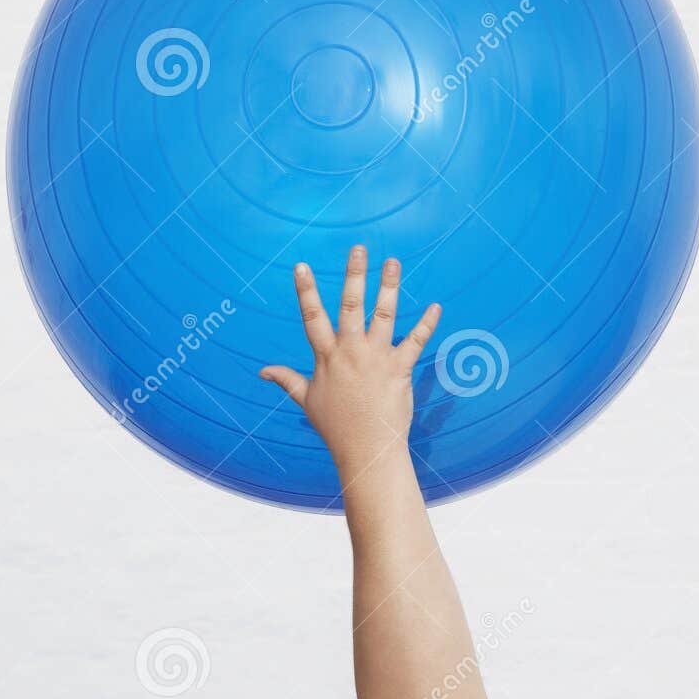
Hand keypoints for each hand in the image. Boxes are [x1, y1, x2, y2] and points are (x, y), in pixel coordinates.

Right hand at [259, 244, 440, 478]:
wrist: (366, 450)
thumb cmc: (336, 427)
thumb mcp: (307, 400)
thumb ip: (287, 380)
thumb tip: (263, 372)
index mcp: (327, 357)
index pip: (312, 317)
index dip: (306, 291)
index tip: (301, 266)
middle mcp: (351, 352)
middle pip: (351, 305)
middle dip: (354, 275)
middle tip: (358, 248)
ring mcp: (376, 358)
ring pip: (384, 314)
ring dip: (390, 286)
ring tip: (393, 262)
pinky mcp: (400, 369)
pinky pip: (416, 341)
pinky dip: (427, 324)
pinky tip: (436, 306)